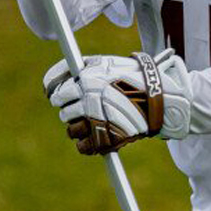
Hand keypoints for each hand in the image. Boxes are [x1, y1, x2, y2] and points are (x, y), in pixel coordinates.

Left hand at [42, 50, 192, 154]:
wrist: (158, 97)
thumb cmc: (130, 76)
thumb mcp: (103, 63)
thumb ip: (78, 68)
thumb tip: (51, 79)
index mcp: (85, 81)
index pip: (55, 93)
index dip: (56, 95)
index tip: (60, 97)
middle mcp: (88, 101)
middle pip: (64, 113)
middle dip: (71, 110)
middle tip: (85, 108)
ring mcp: (96, 121)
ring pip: (71, 130)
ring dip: (78, 127)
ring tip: (91, 121)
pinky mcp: (105, 139)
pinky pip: (83, 147)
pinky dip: (86, 143)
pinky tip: (95, 135)